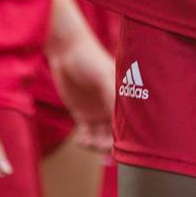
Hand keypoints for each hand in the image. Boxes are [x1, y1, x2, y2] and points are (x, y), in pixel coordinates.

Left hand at [46, 25, 115, 153]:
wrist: (66, 51)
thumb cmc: (89, 59)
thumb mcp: (103, 76)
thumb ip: (113, 96)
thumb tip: (124, 119)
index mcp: (123, 98)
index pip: (130, 124)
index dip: (127, 137)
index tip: (118, 143)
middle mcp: (112, 107)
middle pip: (116, 135)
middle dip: (108, 144)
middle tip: (96, 144)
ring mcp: (98, 112)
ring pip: (101, 138)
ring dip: (95, 145)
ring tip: (85, 142)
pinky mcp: (82, 114)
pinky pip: (86, 135)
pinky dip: (84, 141)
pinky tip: (79, 140)